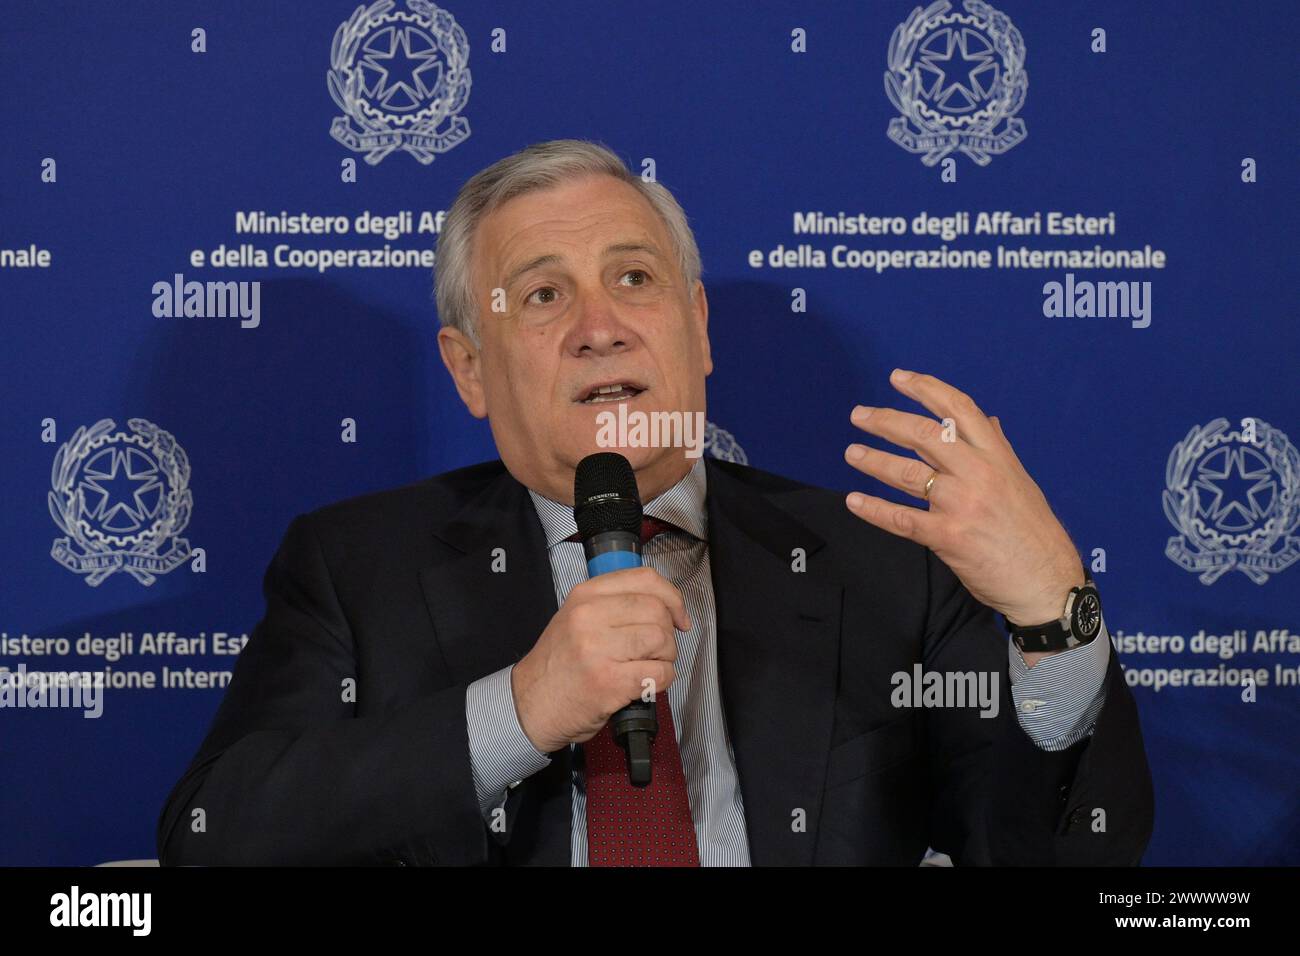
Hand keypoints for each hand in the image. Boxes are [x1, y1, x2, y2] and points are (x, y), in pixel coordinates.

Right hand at [511, 566, 690, 752]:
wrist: (530, 704)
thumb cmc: (558, 665)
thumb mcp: (576, 618)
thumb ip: (613, 604)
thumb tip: (664, 606)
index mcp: (585, 596)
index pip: (645, 579)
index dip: (672, 597)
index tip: (677, 615)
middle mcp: (590, 617)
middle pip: (657, 611)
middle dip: (668, 633)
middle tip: (656, 650)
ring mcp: (598, 649)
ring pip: (661, 640)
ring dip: (666, 657)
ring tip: (649, 666)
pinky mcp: (609, 682)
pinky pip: (659, 673)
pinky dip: (662, 680)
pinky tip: (646, 684)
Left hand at [843, 369, 1084, 639]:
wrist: (1047, 582)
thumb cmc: (1035, 534)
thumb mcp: (1020, 482)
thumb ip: (998, 450)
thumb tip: (988, 421)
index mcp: (998, 456)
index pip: (958, 409)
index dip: (925, 389)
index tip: (898, 377)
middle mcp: (979, 473)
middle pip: (924, 434)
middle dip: (886, 421)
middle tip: (858, 415)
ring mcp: (962, 504)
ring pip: (907, 473)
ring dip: (874, 460)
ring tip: (852, 453)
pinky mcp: (948, 537)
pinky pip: (902, 518)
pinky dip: (874, 509)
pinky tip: (854, 501)